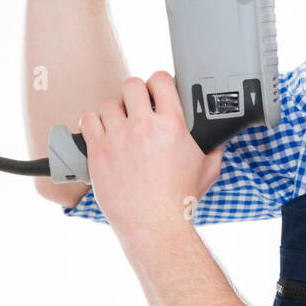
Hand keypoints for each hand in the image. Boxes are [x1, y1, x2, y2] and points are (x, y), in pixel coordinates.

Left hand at [78, 71, 224, 251]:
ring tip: (119, 123)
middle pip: (131, 85)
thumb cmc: (180, 201)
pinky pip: (88, 121)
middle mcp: (144, 127)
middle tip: (136, 106)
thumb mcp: (209, 169)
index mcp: (172, 125)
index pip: (160, 80)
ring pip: (108, 103)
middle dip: (134, 92)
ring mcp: (119, 138)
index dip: (158, 82)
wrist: (155, 226)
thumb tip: (218, 136)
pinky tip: (102, 132)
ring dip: (114, 110)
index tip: (156, 91)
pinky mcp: (99, 152)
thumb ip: (214, 146)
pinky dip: (93, 123)